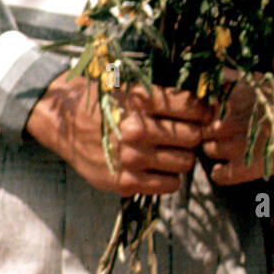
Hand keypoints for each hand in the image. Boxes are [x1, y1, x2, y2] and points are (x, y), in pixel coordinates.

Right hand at [25, 70, 212, 194]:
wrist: (64, 123)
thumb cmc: (104, 101)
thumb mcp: (132, 87)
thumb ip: (165, 96)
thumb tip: (209, 105)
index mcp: (142, 100)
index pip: (193, 107)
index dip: (204, 111)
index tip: (204, 114)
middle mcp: (138, 129)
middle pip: (194, 136)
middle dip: (195, 135)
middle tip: (186, 133)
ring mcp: (131, 158)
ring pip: (185, 162)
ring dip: (183, 157)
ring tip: (171, 149)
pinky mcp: (125, 182)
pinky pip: (169, 185)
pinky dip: (170, 177)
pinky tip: (159, 166)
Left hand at [201, 78, 273, 184]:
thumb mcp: (260, 81)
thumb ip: (234, 78)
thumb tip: (217, 73)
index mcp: (230, 98)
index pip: (203, 104)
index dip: (210, 110)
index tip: (219, 112)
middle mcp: (227, 120)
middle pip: (203, 127)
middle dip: (211, 129)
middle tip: (227, 130)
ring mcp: (233, 145)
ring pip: (207, 149)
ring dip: (215, 148)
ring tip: (233, 146)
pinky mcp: (242, 169)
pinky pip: (217, 175)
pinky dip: (221, 172)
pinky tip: (232, 166)